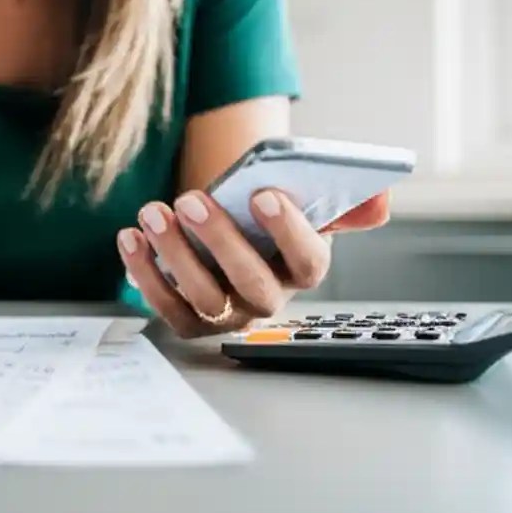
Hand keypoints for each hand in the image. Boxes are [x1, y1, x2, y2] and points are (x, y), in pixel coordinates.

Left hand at [118, 190, 391, 337]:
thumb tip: (380, 200)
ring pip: (202, 295)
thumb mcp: (307, 200)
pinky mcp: (189, 319)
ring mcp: (228, 314)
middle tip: (191, 198)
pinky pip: (165, 305)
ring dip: (174, 252)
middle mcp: (269, 300)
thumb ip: (343, 201)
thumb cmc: (268, 214)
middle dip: (219, 240)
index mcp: (305, 267)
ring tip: (153, 212)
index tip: (264, 193)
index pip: (309, 261)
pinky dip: (144, 272)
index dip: (289, 230)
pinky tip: (131, 237)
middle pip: (251, 283)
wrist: (234, 230)